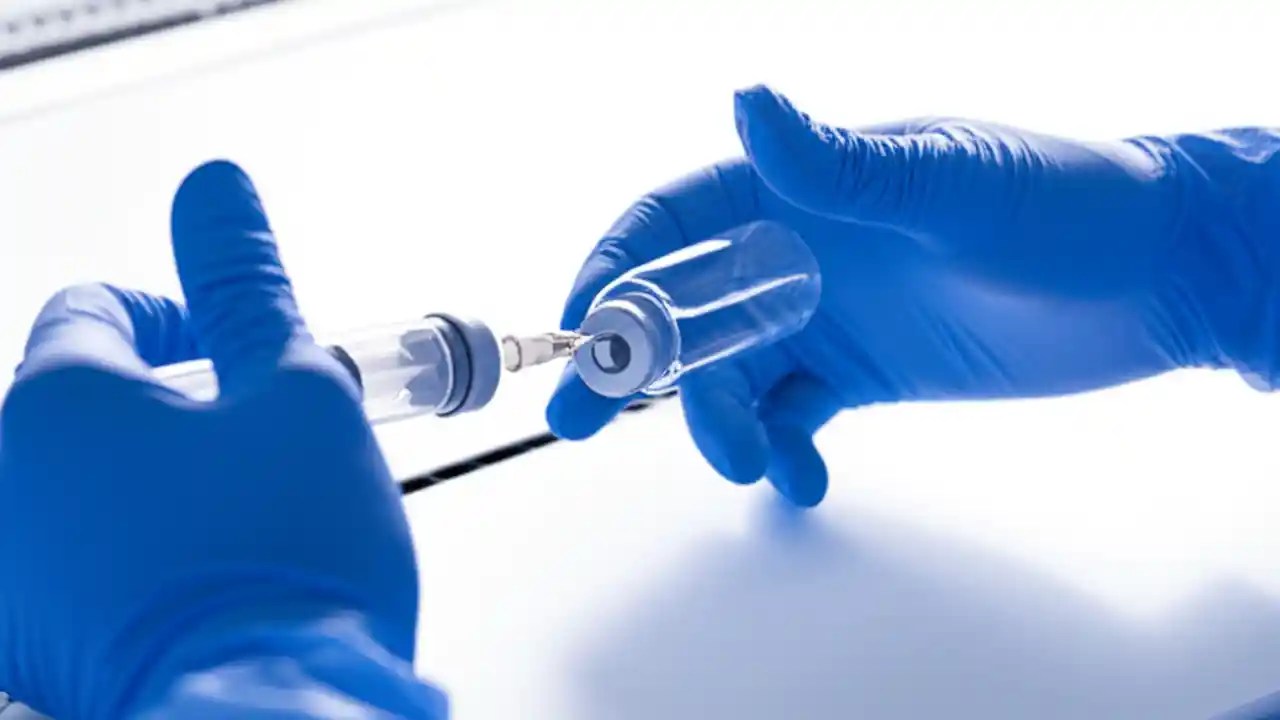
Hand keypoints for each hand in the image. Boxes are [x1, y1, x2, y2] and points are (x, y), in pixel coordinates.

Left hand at [0, 162, 443, 717]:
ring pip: (86, 489)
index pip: (99, 311)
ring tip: (244, 531)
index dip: (183, 320)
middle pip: (90, 403)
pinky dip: (134, 560)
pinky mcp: (25, 641)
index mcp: (59, 401)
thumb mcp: (295, 394)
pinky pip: (77, 566)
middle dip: (177, 411)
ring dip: (160, 487)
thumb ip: (245, 285)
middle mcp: (5, 481)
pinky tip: (205, 589)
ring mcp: (8, 571)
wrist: (274, 716)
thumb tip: (214, 189)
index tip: (236, 361)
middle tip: (261, 455)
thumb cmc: (287, 564)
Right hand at [547, 84, 1279, 506]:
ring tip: (749, 463)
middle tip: (580, 421)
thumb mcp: (951, 187)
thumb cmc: (1063, 205)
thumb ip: (841, 165)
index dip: (617, 272)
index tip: (583, 331)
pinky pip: (793, 416)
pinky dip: (784, 450)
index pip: (675, 223)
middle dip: (629, 364)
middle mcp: (794, 250)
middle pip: (683, 308)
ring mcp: (822, 314)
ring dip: (720, 424)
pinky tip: (806, 478)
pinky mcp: (858, 372)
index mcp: (798, 188)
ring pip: (731, 376)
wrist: (1152, 283)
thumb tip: (745, 99)